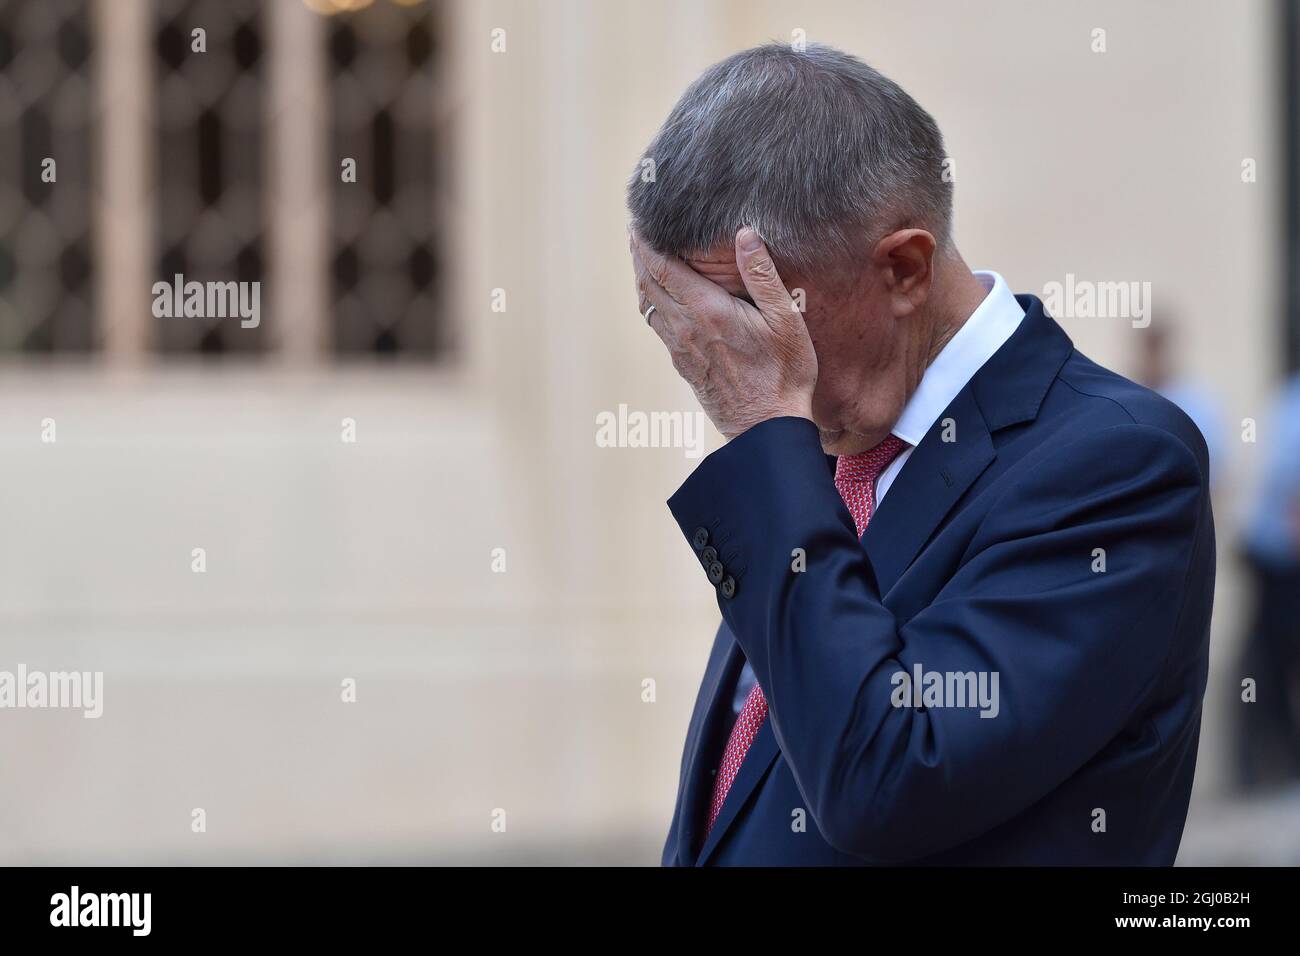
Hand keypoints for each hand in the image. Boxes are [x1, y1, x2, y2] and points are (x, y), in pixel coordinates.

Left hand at [631, 228, 816, 439]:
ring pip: (648, 305)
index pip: (661, 268)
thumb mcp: (785, 320)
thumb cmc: (784, 374)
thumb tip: (745, 234)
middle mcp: (684, 329)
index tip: (638, 220)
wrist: (767, 428)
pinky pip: (657, 325)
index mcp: (706, 311)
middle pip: (647, 283)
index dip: (645, 242)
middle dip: (638, 254)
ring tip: (642, 257)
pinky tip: (661, 298)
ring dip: (641, 278)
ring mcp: (680, 349)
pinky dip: (652, 302)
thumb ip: (762, 275)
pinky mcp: (683, 365)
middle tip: (635, 230)